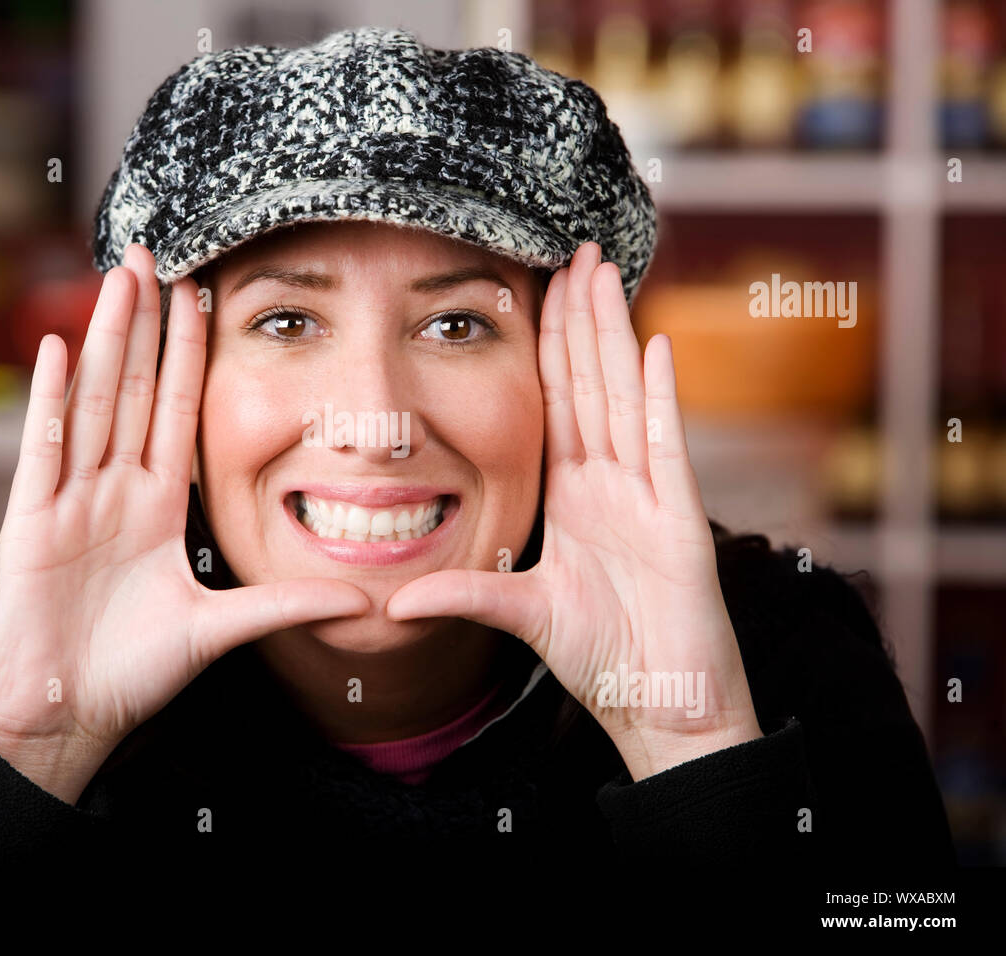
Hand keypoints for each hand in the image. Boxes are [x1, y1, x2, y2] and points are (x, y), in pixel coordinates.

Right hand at [0, 244, 369, 802]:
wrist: (65, 718)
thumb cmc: (132, 675)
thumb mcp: (219, 630)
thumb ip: (282, 606)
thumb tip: (360, 601)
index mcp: (155, 507)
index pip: (176, 411)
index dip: (187, 354)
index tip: (201, 297)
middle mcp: (114, 491)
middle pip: (131, 389)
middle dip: (142, 323)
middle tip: (152, 253)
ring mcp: (71, 500)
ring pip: (92, 402)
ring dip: (102, 339)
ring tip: (117, 278)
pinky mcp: (33, 523)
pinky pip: (44, 450)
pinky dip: (51, 400)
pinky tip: (57, 347)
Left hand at [386, 242, 760, 780]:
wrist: (666, 708)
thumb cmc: (606, 660)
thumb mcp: (521, 615)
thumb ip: (465, 596)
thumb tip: (394, 602)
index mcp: (575, 498)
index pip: (556, 406)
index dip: (549, 349)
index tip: (539, 292)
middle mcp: (611, 486)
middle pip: (590, 385)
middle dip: (581, 319)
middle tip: (574, 251)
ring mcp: (648, 498)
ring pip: (623, 398)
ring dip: (614, 335)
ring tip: (604, 272)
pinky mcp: (679, 522)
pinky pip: (664, 449)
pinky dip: (659, 398)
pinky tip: (656, 346)